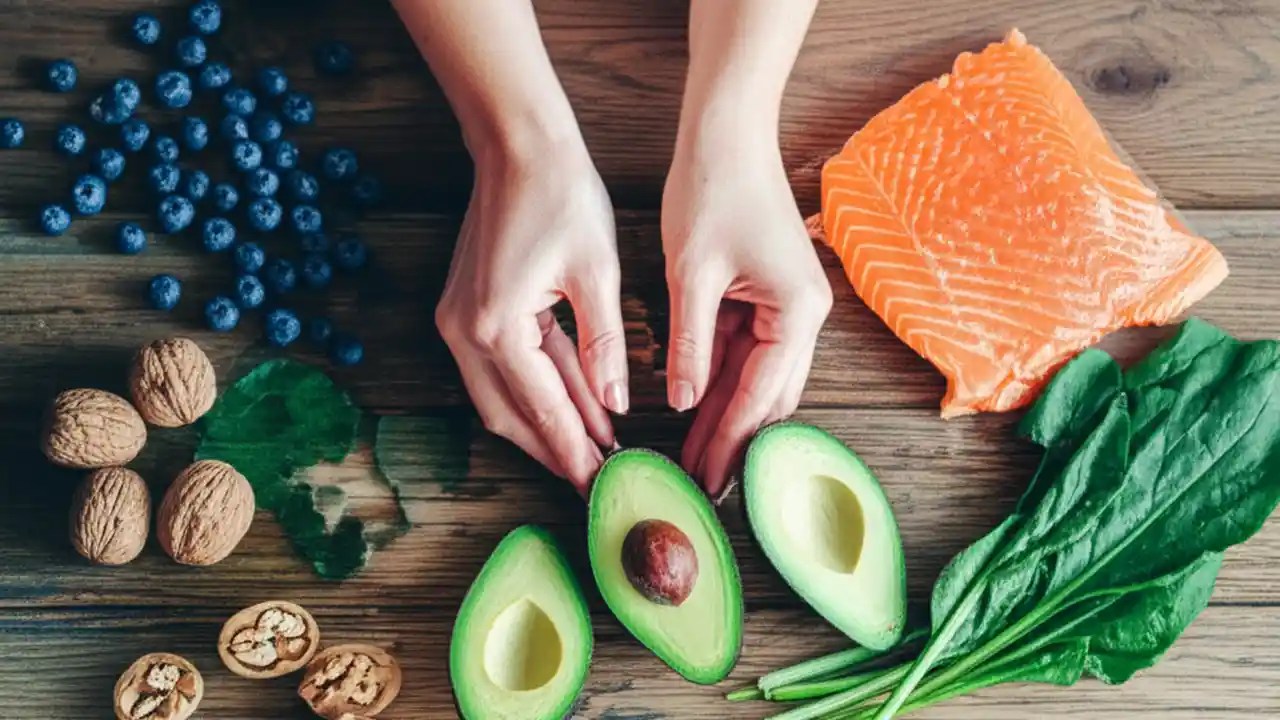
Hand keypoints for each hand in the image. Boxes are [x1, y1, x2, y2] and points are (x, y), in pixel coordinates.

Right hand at [436, 139, 627, 493]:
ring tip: (592, 450)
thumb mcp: (597, 274)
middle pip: (508, 417)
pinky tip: (574, 406)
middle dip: (555, 451)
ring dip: (543, 426)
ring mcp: (456, 323)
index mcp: (496, 325)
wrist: (517, 146)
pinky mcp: (463, 312)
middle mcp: (464, 332)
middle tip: (597, 481)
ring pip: (499, 400)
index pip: (543, 408)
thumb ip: (605, 346)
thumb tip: (616, 408)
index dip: (575, 451)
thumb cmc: (561, 197)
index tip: (601, 485)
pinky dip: (534, 393)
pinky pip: (498, 371)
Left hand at [663, 137, 831, 497]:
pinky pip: (749, 352)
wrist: (728, 132)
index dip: (729, 439)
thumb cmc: (712, 190)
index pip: (761, 393)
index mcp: (799, 310)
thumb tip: (685, 403)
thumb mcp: (692, 274)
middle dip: (735, 437)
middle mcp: (807, 314)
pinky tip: (697, 408)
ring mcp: (792, 305)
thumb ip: (691, 344)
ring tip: (695, 456)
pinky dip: (724, 380)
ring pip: (761, 378)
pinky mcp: (772, 296)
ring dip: (729, 413)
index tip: (705, 478)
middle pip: (772, 395)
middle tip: (701, 481)